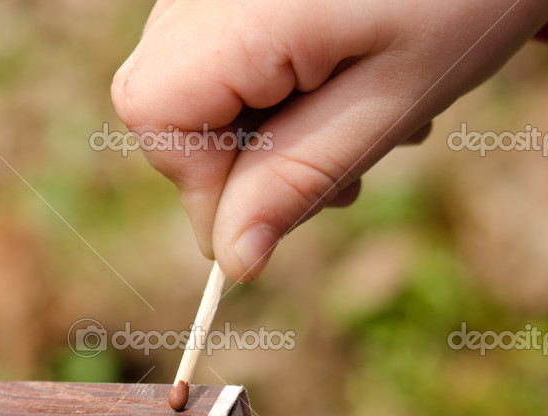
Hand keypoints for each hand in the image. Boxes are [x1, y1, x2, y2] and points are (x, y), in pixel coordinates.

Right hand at [112, 0, 547, 280]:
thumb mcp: (392, 100)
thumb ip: (298, 177)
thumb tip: (231, 258)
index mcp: (242, 7)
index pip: (156, 115)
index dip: (205, 184)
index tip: (282, 211)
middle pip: (163, 98)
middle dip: (240, 157)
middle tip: (339, 172)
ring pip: (192, 76)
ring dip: (262, 123)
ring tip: (356, 115)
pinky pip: (221, 45)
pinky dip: (272, 82)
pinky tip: (340, 76)